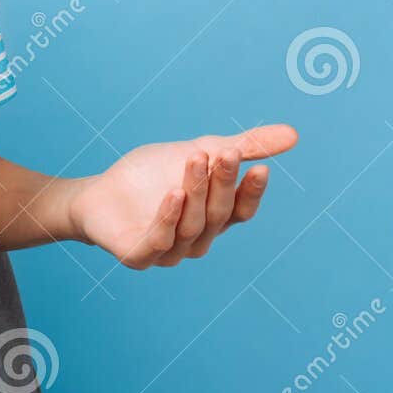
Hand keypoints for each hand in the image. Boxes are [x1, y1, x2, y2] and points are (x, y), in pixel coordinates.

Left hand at [68, 125, 297, 268]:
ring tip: (195, 159)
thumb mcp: (199, 152)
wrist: (98, 193)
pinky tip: (173, 194)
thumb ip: (244, 146)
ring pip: (191, 225)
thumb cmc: (152, 175)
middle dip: (222, 183)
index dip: (252, 192)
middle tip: (225, 153)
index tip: (261, 166)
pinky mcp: (139, 257)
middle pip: (217, 214)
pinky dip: (167, 218)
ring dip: (195, 192)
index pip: (241, 211)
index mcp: (214, 220)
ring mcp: (169, 252)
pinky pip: (158, 241)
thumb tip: (294, 135)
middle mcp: (196, 241)